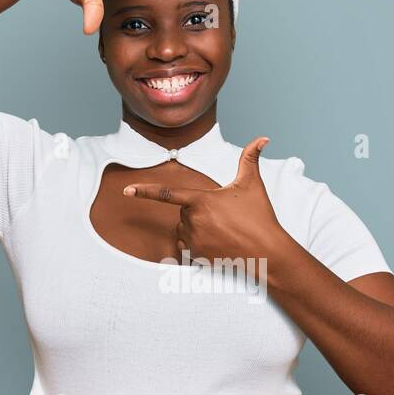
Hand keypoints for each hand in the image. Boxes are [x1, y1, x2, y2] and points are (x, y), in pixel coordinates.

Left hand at [122, 137, 290, 264]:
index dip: (144, 192)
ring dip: (196, 228)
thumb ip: (250, 158)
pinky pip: (185, 246)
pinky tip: (215, 244)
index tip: (126, 191)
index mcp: (201, 200)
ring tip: (222, 231)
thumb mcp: (252, 184)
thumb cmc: (259, 217)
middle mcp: (193, 220)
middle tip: (224, 217)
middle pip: (184, 212)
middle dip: (198, 211)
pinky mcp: (196, 256)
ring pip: (184, 229)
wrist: (267, 252)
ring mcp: (193, 240)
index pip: (166, 194)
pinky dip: (195, 244)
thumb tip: (262, 138)